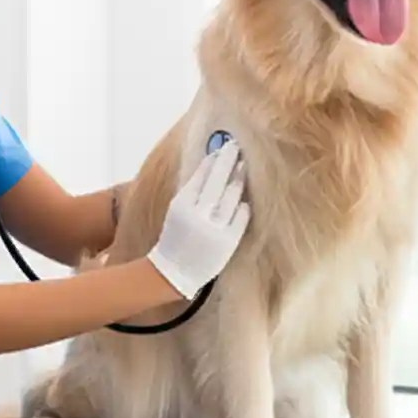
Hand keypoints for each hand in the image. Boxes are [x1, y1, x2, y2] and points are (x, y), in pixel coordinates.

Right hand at [146, 140, 249, 298]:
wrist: (174, 271)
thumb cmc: (175, 236)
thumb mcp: (176, 209)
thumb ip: (192, 190)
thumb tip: (212, 164)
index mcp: (181, 204)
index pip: (202, 174)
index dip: (215, 159)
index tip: (224, 147)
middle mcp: (197, 214)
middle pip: (218, 180)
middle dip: (228, 160)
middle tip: (237, 146)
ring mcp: (214, 228)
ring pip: (232, 195)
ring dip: (239, 178)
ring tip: (244, 166)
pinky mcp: (227, 241)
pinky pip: (241, 216)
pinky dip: (243, 204)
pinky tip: (244, 197)